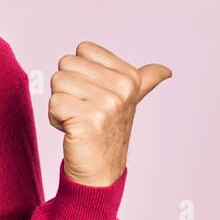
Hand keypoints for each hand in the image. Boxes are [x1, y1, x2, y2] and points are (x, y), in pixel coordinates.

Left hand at [48, 41, 171, 186]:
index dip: (80, 72)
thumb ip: (145, 80)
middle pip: (66, 64)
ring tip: (78, 119)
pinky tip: (72, 130)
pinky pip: (53, 103)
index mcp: (129, 77)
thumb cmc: (108, 131)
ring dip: (60, 103)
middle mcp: (121, 88)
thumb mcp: (129, 101)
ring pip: (57, 81)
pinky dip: (55, 118)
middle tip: (83, 109)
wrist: (100, 169)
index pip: (83, 50)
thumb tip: (166, 71)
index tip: (92, 94)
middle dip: (67, 88)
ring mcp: (106, 105)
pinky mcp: (88, 120)